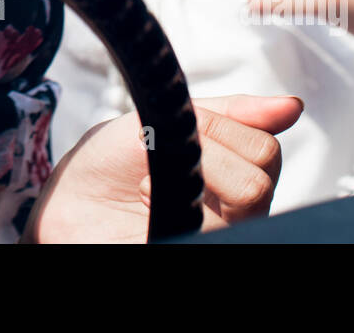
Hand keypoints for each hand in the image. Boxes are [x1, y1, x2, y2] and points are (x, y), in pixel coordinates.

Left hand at [24, 94, 302, 242]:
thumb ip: (229, 113)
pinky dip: (175, 201)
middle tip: (165, 161)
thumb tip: (291, 106)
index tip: (179, 136)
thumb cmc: (108, 165)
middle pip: (262, 173)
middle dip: (206, 149)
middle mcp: (234, 215)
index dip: (219, 131)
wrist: (62, 201)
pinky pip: (212, 229)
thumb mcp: (166, 118)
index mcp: (234, 178)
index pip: (266, 148)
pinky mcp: (189, 247)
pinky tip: (149, 205)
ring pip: (248, 195)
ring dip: (189, 175)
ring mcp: (214, 236)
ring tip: (153, 186)